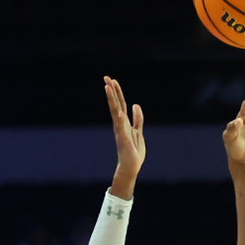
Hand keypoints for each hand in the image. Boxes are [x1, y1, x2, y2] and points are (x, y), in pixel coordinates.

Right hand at [105, 75, 144, 194]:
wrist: (131, 167)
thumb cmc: (134, 151)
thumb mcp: (138, 131)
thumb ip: (137, 119)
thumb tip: (136, 105)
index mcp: (124, 123)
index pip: (120, 104)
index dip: (117, 92)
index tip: (112, 80)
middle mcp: (120, 125)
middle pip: (116, 104)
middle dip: (112, 91)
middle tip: (106, 77)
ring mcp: (121, 131)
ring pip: (116, 111)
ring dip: (112, 99)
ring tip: (107, 87)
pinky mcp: (123, 139)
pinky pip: (122, 127)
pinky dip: (120, 119)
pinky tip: (118, 111)